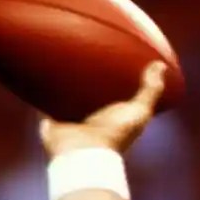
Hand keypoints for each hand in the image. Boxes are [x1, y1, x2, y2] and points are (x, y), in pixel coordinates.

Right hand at [39, 62, 166, 156]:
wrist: (82, 150)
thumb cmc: (114, 134)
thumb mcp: (139, 111)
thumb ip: (151, 90)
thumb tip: (161, 65)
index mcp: (113, 114)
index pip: (115, 93)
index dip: (116, 78)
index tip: (116, 56)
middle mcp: (92, 115)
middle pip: (89, 91)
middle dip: (88, 76)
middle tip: (86, 49)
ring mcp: (71, 117)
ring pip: (67, 94)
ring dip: (64, 81)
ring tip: (62, 54)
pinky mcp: (51, 117)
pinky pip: (44, 99)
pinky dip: (42, 89)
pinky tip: (39, 70)